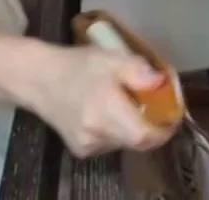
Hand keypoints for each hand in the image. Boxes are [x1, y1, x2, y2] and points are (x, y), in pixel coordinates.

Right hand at [26, 45, 174, 157]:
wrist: (37, 79)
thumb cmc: (77, 65)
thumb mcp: (111, 58)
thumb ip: (138, 71)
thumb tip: (161, 82)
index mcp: (105, 112)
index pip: (145, 136)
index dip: (163, 129)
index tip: (170, 114)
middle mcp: (97, 135)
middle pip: (137, 140)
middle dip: (149, 124)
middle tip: (151, 104)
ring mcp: (87, 146)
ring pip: (123, 142)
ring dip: (131, 126)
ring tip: (124, 103)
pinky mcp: (80, 150)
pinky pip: (109, 143)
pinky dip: (115, 130)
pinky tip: (104, 112)